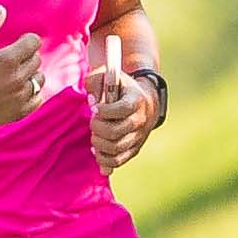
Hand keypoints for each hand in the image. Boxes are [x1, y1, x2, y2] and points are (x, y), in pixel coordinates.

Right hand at [0, 7, 48, 136]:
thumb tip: (2, 10)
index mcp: (7, 60)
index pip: (33, 42)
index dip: (26, 40)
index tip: (18, 42)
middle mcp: (17, 79)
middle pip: (36, 59)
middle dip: (25, 56)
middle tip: (9, 60)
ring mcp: (20, 98)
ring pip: (39, 79)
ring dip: (30, 74)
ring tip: (13, 75)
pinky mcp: (19, 113)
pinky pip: (38, 99)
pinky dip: (32, 93)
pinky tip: (18, 90)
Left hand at [86, 44, 162, 171]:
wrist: (145, 102)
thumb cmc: (122, 88)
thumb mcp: (110, 76)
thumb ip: (96, 80)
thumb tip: (92, 101)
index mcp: (137, 100)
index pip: (121, 109)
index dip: (104, 111)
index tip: (95, 107)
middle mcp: (140, 120)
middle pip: (114, 132)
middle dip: (97, 127)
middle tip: (94, 120)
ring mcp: (139, 137)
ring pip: (114, 148)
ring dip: (98, 143)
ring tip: (95, 134)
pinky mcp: (134, 150)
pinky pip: (117, 161)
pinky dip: (103, 158)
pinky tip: (97, 148)